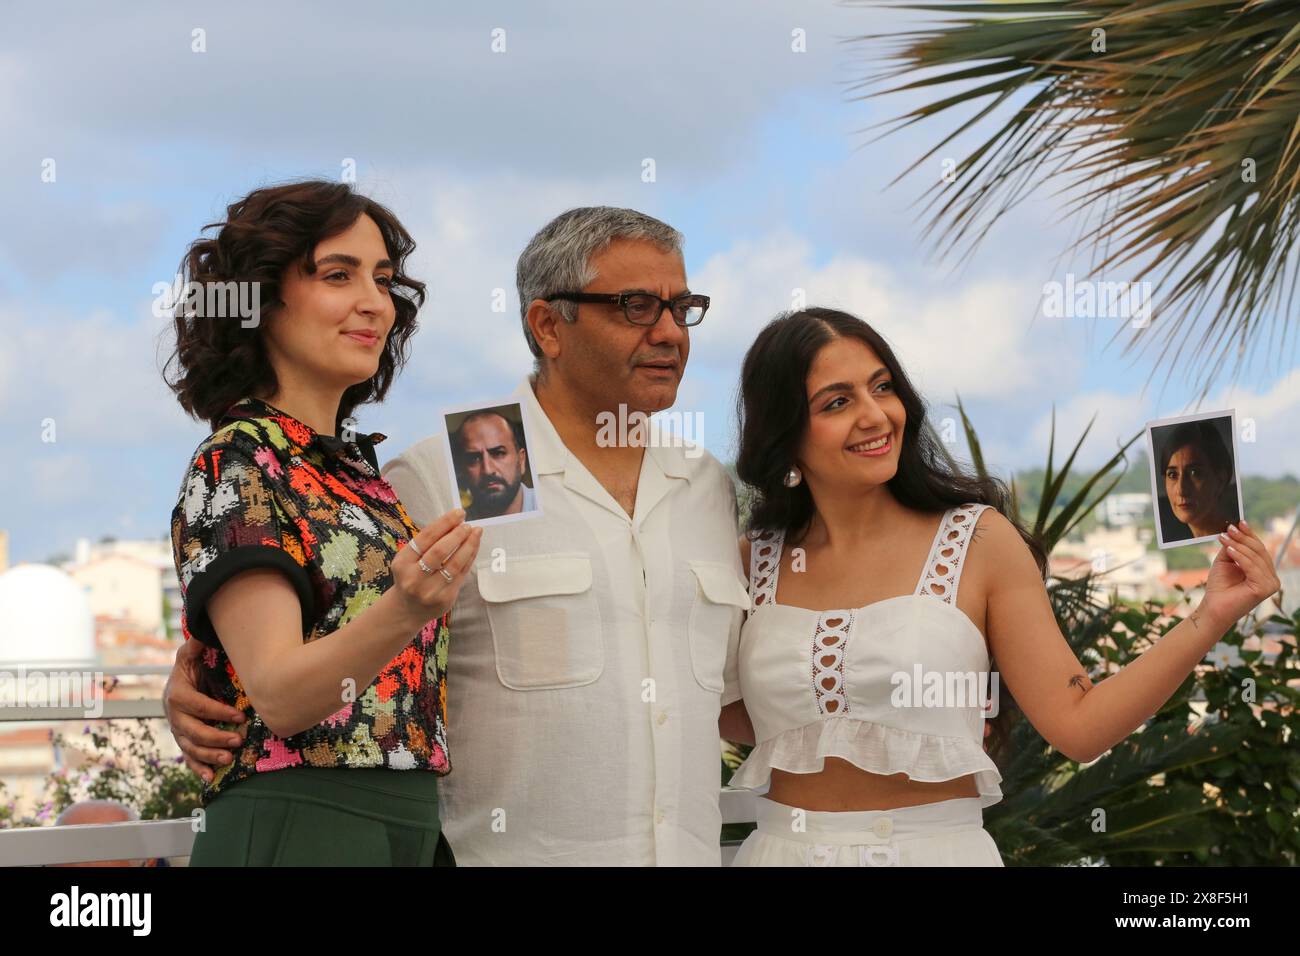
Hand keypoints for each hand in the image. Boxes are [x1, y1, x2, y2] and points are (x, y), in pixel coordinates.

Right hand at [163, 637, 245, 783]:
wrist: (182, 682)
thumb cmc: (191, 667)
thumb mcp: (190, 655)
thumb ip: (194, 647)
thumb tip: (201, 636)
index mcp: (177, 694)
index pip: (197, 706)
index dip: (218, 712)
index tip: (240, 715)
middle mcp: (174, 716)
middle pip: (192, 731)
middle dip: (215, 737)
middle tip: (238, 740)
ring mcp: (178, 730)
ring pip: (190, 748)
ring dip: (209, 755)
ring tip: (229, 758)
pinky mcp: (183, 740)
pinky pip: (188, 757)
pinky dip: (198, 768)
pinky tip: (210, 777)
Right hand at [389, 507, 483, 629]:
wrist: (407, 610)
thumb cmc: (410, 577)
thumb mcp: (409, 560)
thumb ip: (427, 543)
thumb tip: (454, 521)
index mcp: (402, 563)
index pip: (425, 538)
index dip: (444, 523)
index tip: (458, 513)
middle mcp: (414, 577)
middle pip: (440, 551)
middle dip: (457, 534)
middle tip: (467, 524)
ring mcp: (430, 590)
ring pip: (454, 564)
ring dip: (468, 545)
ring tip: (476, 532)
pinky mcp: (445, 599)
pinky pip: (461, 574)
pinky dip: (469, 558)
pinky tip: (474, 547)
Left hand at [1195, 521, 1280, 632]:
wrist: (1213, 606)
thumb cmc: (1219, 586)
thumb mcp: (1225, 561)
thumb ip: (1232, 546)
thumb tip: (1234, 528)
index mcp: (1264, 571)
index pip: (1259, 549)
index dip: (1250, 534)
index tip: (1239, 522)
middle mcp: (1271, 577)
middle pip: (1259, 550)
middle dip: (1243, 537)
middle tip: (1229, 528)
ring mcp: (1271, 584)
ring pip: (1255, 557)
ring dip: (1238, 545)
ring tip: (1224, 537)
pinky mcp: (1265, 588)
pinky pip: (1252, 567)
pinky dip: (1240, 556)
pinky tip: (1229, 549)